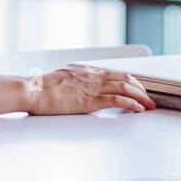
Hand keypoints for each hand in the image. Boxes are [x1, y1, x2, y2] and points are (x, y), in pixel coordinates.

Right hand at [23, 64, 155, 114]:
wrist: (31, 90)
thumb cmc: (39, 89)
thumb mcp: (59, 80)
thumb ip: (72, 83)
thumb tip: (77, 90)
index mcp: (84, 71)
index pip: (113, 72)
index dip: (129, 80)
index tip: (136, 88)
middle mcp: (91, 75)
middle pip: (124, 78)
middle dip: (140, 88)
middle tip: (148, 98)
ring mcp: (91, 87)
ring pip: (124, 87)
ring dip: (140, 96)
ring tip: (149, 105)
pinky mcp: (89, 100)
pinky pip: (117, 99)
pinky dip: (131, 104)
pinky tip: (138, 109)